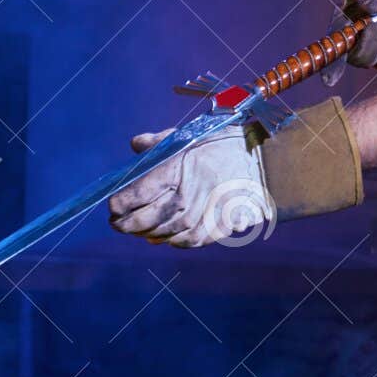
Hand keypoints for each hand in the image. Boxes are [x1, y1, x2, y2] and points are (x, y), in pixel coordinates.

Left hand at [107, 125, 274, 247]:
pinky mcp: (219, 225)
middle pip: (147, 218)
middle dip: (128, 224)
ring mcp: (204, 211)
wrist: (264, 162)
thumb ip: (159, 142)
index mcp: (177, 166)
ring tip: (139, 232)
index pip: (137, 192)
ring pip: (166, 232)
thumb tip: (136, 145)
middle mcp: (188, 191)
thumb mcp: (189, 135)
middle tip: (118, 224)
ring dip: (149, 234)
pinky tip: (165, 238)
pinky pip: (189, 240)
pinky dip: (174, 242)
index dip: (119, 203)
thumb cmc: (223, 145)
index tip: (113, 205)